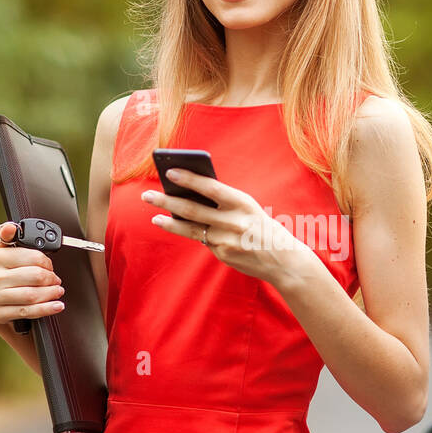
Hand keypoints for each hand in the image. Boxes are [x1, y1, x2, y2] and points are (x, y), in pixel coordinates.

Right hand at [0, 221, 65, 329]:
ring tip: (57, 291)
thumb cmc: (4, 281)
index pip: (30, 256)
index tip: (51, 266)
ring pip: (31, 294)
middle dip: (51, 279)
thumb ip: (10, 241)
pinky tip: (56, 305)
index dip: (46, 262)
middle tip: (56, 280)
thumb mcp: (6, 259)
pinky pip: (27, 311)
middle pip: (34, 276)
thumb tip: (11, 226)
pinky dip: (46, 308)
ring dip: (51, 293)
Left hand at [140, 169, 312, 286]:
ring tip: (154, 215)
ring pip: (191, 228)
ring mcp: (227, 240)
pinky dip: (190, 232)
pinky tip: (176, 226)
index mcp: (243, 203)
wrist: (283, 260)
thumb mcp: (249, 209)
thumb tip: (192, 195)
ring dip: (169, 221)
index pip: (211, 187)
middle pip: (193, 209)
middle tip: (147, 195)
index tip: (170, 172)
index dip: (189, 179)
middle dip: (167, 201)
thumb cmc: (263, 228)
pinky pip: (202, 240)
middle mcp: (234, 221)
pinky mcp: (223, 254)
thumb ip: (224, 203)